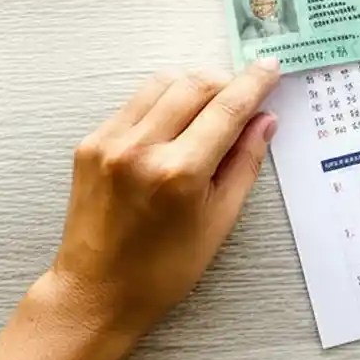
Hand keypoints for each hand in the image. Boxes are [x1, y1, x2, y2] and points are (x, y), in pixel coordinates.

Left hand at [44, 60, 280, 337]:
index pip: (227, 109)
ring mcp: (109, 143)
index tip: (269, 67)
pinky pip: (134, 104)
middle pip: (194, 84)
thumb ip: (245, 163)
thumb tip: (265, 120)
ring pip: (160, 84)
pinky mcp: (90, 144)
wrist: (97, 292)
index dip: (254, 83)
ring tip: (209, 109)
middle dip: (225, 80)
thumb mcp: (219, 221)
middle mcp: (140, 149)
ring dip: (191, 86)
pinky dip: (161, 105)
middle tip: (244, 93)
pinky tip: (173, 128)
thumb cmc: (163, 269)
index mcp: (179, 173)